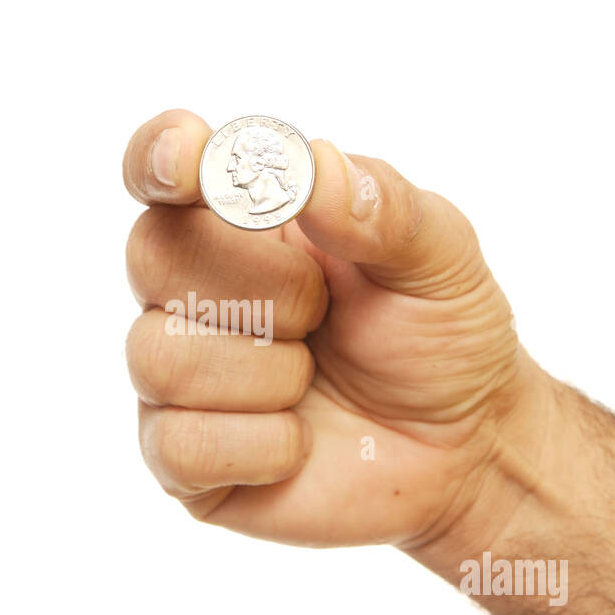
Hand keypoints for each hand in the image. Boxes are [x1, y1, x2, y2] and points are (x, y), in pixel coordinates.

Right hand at [123, 109, 551, 559]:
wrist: (463, 447)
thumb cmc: (439, 339)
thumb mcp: (439, 260)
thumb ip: (383, 208)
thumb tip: (315, 167)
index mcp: (244, 219)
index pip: (164, 165)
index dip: (161, 155)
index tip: (189, 161)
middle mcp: (194, 289)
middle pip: (151, 255)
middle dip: (258, 286)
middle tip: (321, 310)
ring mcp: (180, 377)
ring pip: (160, 357)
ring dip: (268, 374)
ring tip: (314, 380)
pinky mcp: (182, 458)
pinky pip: (182, 445)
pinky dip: (263, 445)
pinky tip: (299, 442)